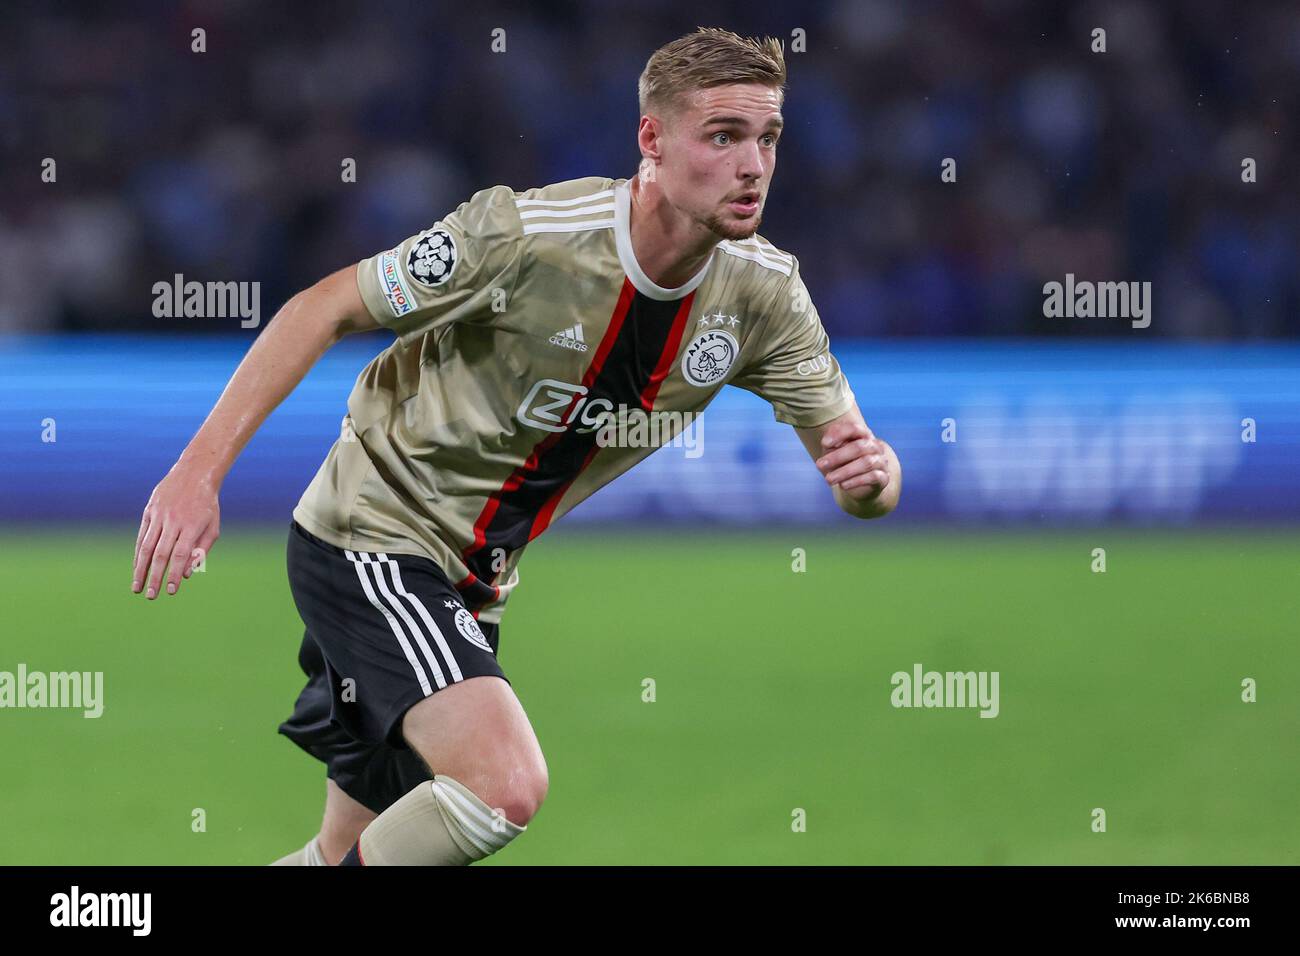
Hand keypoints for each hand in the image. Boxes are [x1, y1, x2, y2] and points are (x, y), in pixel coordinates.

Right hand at [132, 465, 220, 599]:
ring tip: (137, 587)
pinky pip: (142, 536)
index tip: (171, 591)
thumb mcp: (212, 527)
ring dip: (140, 569)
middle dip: (155, 577)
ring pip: (146, 546)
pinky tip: (136, 568)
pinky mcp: (149, 511)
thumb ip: (201, 551)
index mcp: (192, 526)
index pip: (181, 555)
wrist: (193, 474)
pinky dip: (138, 554)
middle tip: (151, 596)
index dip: (175, 574)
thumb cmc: (207, 505)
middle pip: (161, 554)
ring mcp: (159, 515)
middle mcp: (173, 521)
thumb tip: (187, 575)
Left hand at [814, 419, 891, 502]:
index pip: (854, 429)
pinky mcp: (884, 477)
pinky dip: (856, 481)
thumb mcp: (834, 452)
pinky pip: (873, 477)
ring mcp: (881, 461)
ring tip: (828, 479)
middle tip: (819, 465)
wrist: (860, 485)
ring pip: (866, 463)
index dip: (839, 434)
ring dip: (844, 471)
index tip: (824, 443)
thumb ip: (831, 445)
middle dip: (837, 457)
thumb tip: (827, 444)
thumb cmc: (844, 463)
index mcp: (863, 435)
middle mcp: (875, 446)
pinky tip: (843, 485)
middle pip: (859, 447)